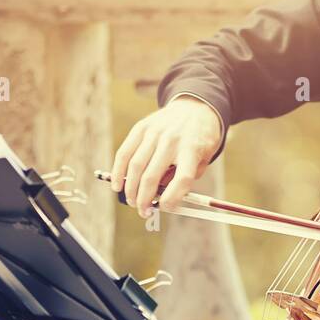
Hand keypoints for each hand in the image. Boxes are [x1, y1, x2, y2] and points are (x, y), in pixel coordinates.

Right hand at [110, 95, 222, 217]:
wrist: (195, 107)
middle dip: (144, 199)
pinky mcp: (140, 128)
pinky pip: (125, 152)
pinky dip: (118, 171)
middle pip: (152, 175)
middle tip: (143, 212)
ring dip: (131, 189)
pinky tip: (117, 185)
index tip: (165, 208)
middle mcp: (171, 140)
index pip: (182, 178)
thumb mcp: (202, 160)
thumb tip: (160, 199)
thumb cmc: (199, 140)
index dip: (172, 198)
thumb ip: (184, 178)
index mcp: (192, 149)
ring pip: (135, 166)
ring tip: (133, 202)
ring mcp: (154, 132)